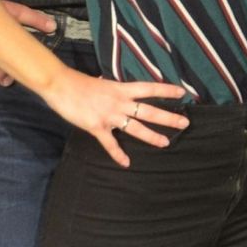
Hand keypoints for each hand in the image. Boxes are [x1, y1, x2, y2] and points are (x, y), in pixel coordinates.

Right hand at [35, 68, 188, 167]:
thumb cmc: (81, 83)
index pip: (149, 89)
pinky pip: (110, 143)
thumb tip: (119, 88)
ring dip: (151, 136)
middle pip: (149, 111)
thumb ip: (115, 89)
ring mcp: (109, 115)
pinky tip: (126, 163)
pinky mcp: (96, 127)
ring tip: (166, 143)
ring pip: (135, 128)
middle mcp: (120, 102)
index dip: (166, 91)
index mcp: (122, 89)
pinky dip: (118, 154)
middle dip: (168, 118)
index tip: (182, 93)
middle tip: (185, 123)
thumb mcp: (104, 83)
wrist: (60, 85)